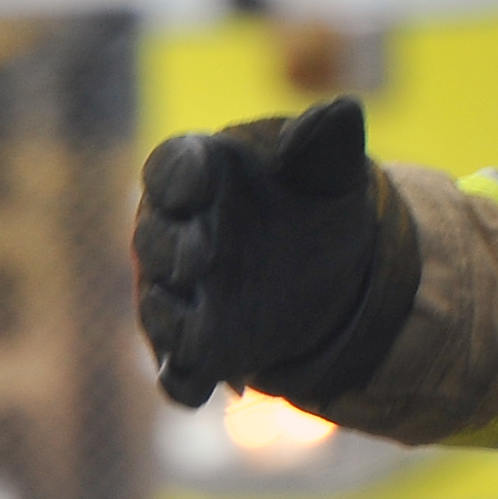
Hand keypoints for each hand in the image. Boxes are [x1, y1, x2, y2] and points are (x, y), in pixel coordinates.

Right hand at [132, 99, 413, 407]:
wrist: (325, 265)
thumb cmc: (311, 198)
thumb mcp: (328, 169)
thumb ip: (324, 142)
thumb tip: (342, 110)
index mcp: (199, 173)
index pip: (171, 169)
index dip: (180, 176)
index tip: (203, 179)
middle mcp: (176, 232)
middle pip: (155, 241)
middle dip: (174, 248)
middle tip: (202, 256)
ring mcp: (180, 293)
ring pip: (160, 306)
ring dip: (174, 315)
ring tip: (203, 321)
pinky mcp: (196, 345)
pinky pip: (176, 367)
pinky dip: (180, 378)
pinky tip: (192, 388)